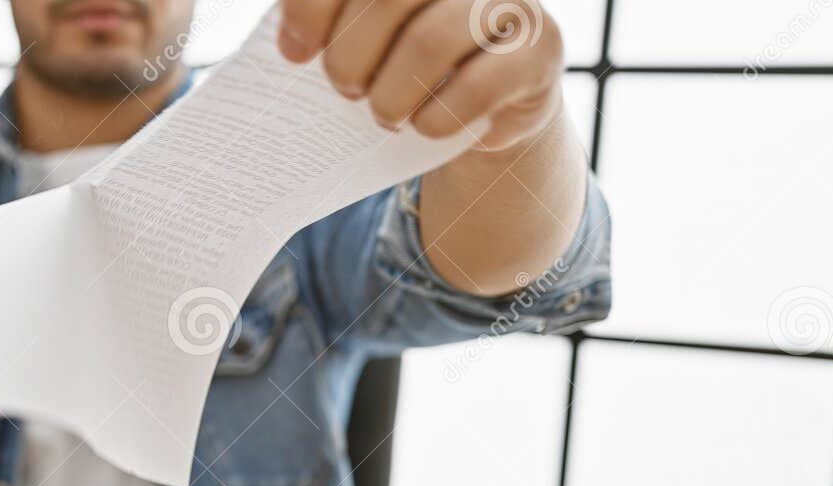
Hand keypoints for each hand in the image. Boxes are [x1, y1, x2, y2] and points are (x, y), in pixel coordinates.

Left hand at [277, 0, 564, 150]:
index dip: (313, 6)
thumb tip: (291, 45)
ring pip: (430, 42)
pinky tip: (425, 127)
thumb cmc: (411, 68)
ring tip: (384, 115)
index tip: (295, 54)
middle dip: (350, 57)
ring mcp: (512, 2)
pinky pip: (477, 87)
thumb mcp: (369, 42)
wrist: (488, 108)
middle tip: (346, 91)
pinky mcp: (540, 51)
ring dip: (391, 96)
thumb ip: (329, 30)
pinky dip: (437, 118)